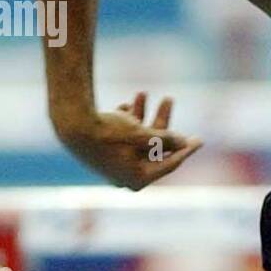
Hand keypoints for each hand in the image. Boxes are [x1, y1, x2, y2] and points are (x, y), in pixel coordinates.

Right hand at [60, 92, 201, 190]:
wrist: (71, 124)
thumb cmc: (110, 133)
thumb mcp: (144, 136)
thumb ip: (166, 140)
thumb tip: (183, 143)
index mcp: (138, 179)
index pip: (170, 163)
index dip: (186, 149)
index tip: (200, 139)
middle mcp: (125, 175)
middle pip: (153, 147)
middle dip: (160, 120)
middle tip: (169, 99)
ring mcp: (113, 164)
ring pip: (135, 137)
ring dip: (141, 114)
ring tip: (143, 92)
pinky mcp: (101, 151)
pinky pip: (120, 135)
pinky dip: (126, 120)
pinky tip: (127, 104)